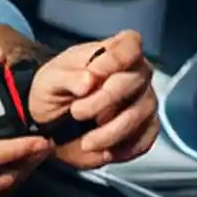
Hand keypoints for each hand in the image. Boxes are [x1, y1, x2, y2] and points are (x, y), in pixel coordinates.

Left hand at [31, 30, 158, 169]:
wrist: (51, 122)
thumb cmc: (55, 90)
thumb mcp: (50, 79)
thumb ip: (68, 77)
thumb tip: (88, 81)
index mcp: (112, 51)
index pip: (129, 46)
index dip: (115, 60)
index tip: (92, 76)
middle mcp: (135, 73)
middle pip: (134, 80)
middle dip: (104, 100)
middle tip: (77, 112)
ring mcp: (144, 100)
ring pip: (140, 113)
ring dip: (111, 132)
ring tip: (87, 141)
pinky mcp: (146, 127)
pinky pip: (145, 138)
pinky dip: (123, 148)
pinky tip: (103, 150)